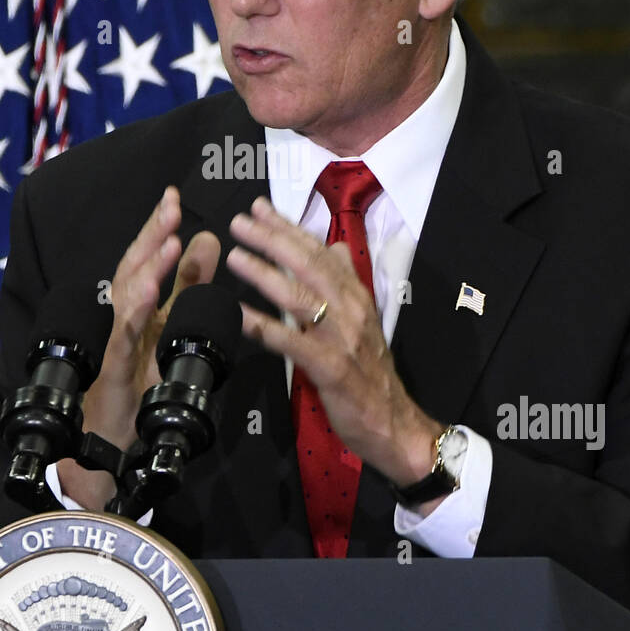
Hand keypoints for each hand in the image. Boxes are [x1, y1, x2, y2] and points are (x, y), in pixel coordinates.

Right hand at [57, 186, 220, 507]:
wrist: (114, 447)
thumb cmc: (139, 386)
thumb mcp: (172, 328)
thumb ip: (189, 287)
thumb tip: (207, 239)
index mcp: (139, 307)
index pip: (146, 259)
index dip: (159, 227)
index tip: (174, 196)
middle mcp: (123, 319)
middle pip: (131, 268)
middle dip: (151, 235)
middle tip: (171, 205)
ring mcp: (115, 343)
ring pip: (124, 298)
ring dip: (146, 266)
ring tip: (167, 239)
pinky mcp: (114, 371)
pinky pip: (123, 338)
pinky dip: (134, 313)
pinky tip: (149, 294)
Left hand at [226, 196, 440, 490]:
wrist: (394, 422)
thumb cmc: (372, 371)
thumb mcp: (364, 319)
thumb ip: (346, 282)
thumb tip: (335, 247)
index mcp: (355, 295)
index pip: (319, 251)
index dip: (288, 228)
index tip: (259, 208)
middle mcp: (350, 310)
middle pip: (308, 266)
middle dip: (272, 240)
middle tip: (240, 222)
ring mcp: (341, 338)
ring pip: (299, 297)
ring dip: (265, 274)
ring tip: (236, 257)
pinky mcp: (330, 368)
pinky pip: (292, 343)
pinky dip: (264, 327)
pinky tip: (239, 315)